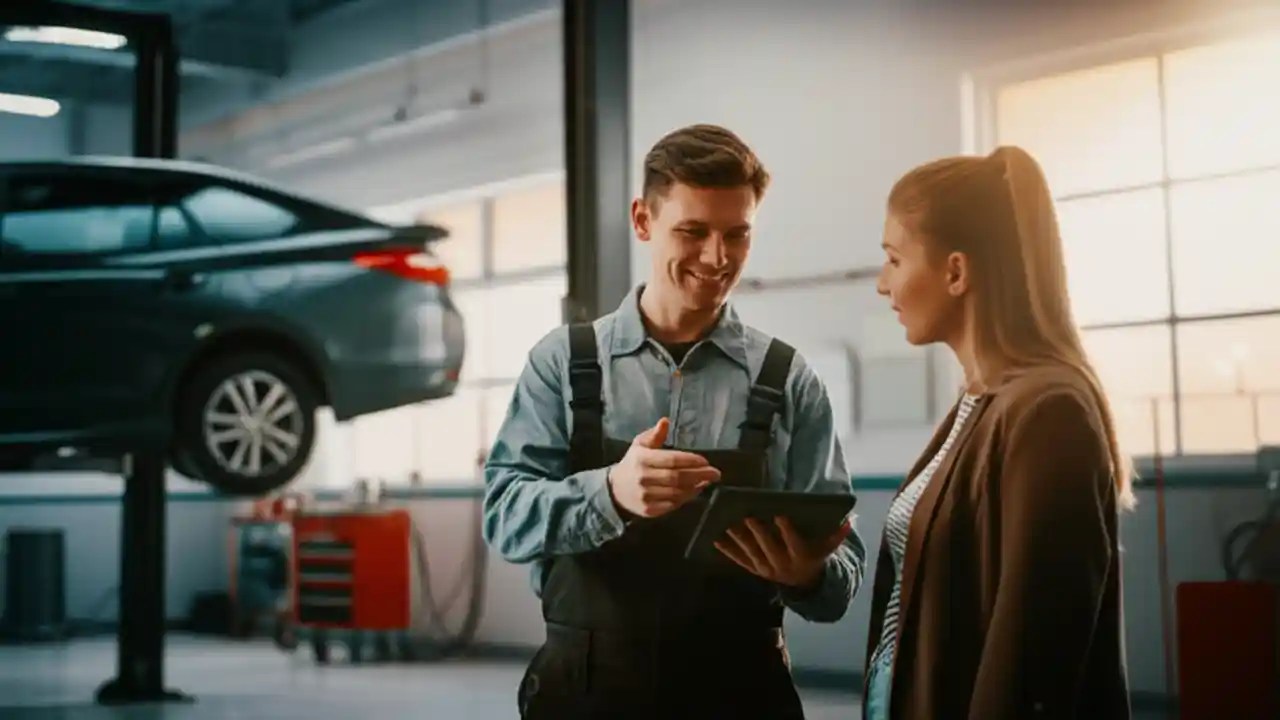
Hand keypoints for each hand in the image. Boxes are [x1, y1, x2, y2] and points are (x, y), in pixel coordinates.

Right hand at [607, 417, 720, 518]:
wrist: (614, 490)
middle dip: (699, 475)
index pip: (671, 460)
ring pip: (677, 493)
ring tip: (706, 481)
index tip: (706, 461)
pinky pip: (673, 505)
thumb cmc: (633, 464)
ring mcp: (646, 496)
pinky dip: (686, 498)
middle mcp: (643, 478)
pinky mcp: (649, 510)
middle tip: (715, 473)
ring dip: (695, 487)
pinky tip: (694, 491)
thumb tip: (665, 421)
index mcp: (642, 459)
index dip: (691, 460)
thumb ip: (654, 435)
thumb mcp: (639, 445)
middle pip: (677, 477)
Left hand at [716, 516, 852, 589]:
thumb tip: (849, 521)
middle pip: (769, 548)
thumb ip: (837, 535)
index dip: (787, 531)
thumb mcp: (827, 548)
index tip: (780, 515)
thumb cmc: (815, 556)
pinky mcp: (753, 569)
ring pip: (751, 553)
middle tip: (748, 515)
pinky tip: (715, 538)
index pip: (794, 543)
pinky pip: (739, 560)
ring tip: (728, 523)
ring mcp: (766, 568)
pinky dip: (727, 550)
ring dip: (739, 539)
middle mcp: (782, 564)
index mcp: (801, 557)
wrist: (803, 582)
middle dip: (758, 532)